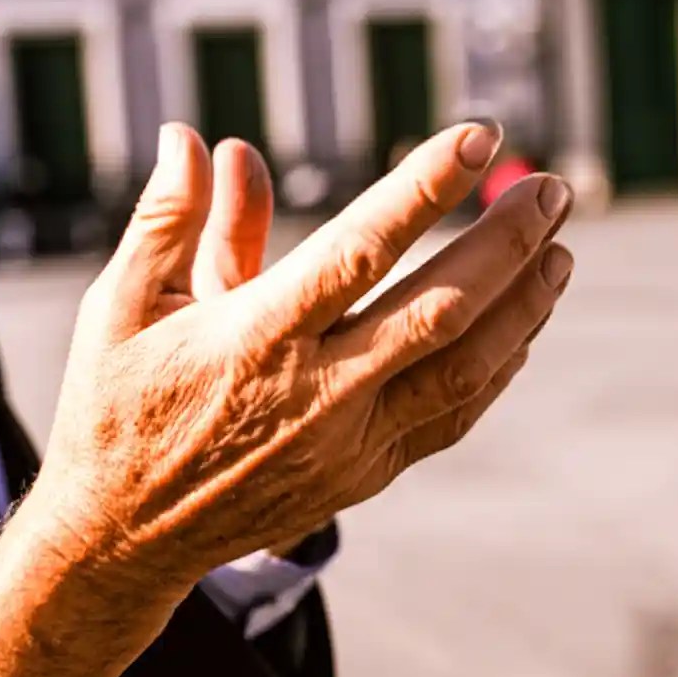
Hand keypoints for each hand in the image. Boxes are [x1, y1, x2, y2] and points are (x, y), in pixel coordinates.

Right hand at [0, 120, 573, 676]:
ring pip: (464, 370)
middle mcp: (314, 391)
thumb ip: (170, 219)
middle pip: (440, 308)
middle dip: (508, 243)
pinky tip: (520, 332)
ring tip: (560, 253)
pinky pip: (448, 419)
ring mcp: (347, 442)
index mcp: (254, 336)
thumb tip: (202, 140)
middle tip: (555, 191)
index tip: (479, 139)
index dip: (426, 189)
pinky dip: (494, 371)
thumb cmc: (118, 407)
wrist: (122, 537)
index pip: (361, 248)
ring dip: (523, 308)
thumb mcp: (121, 304)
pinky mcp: (362, 475)